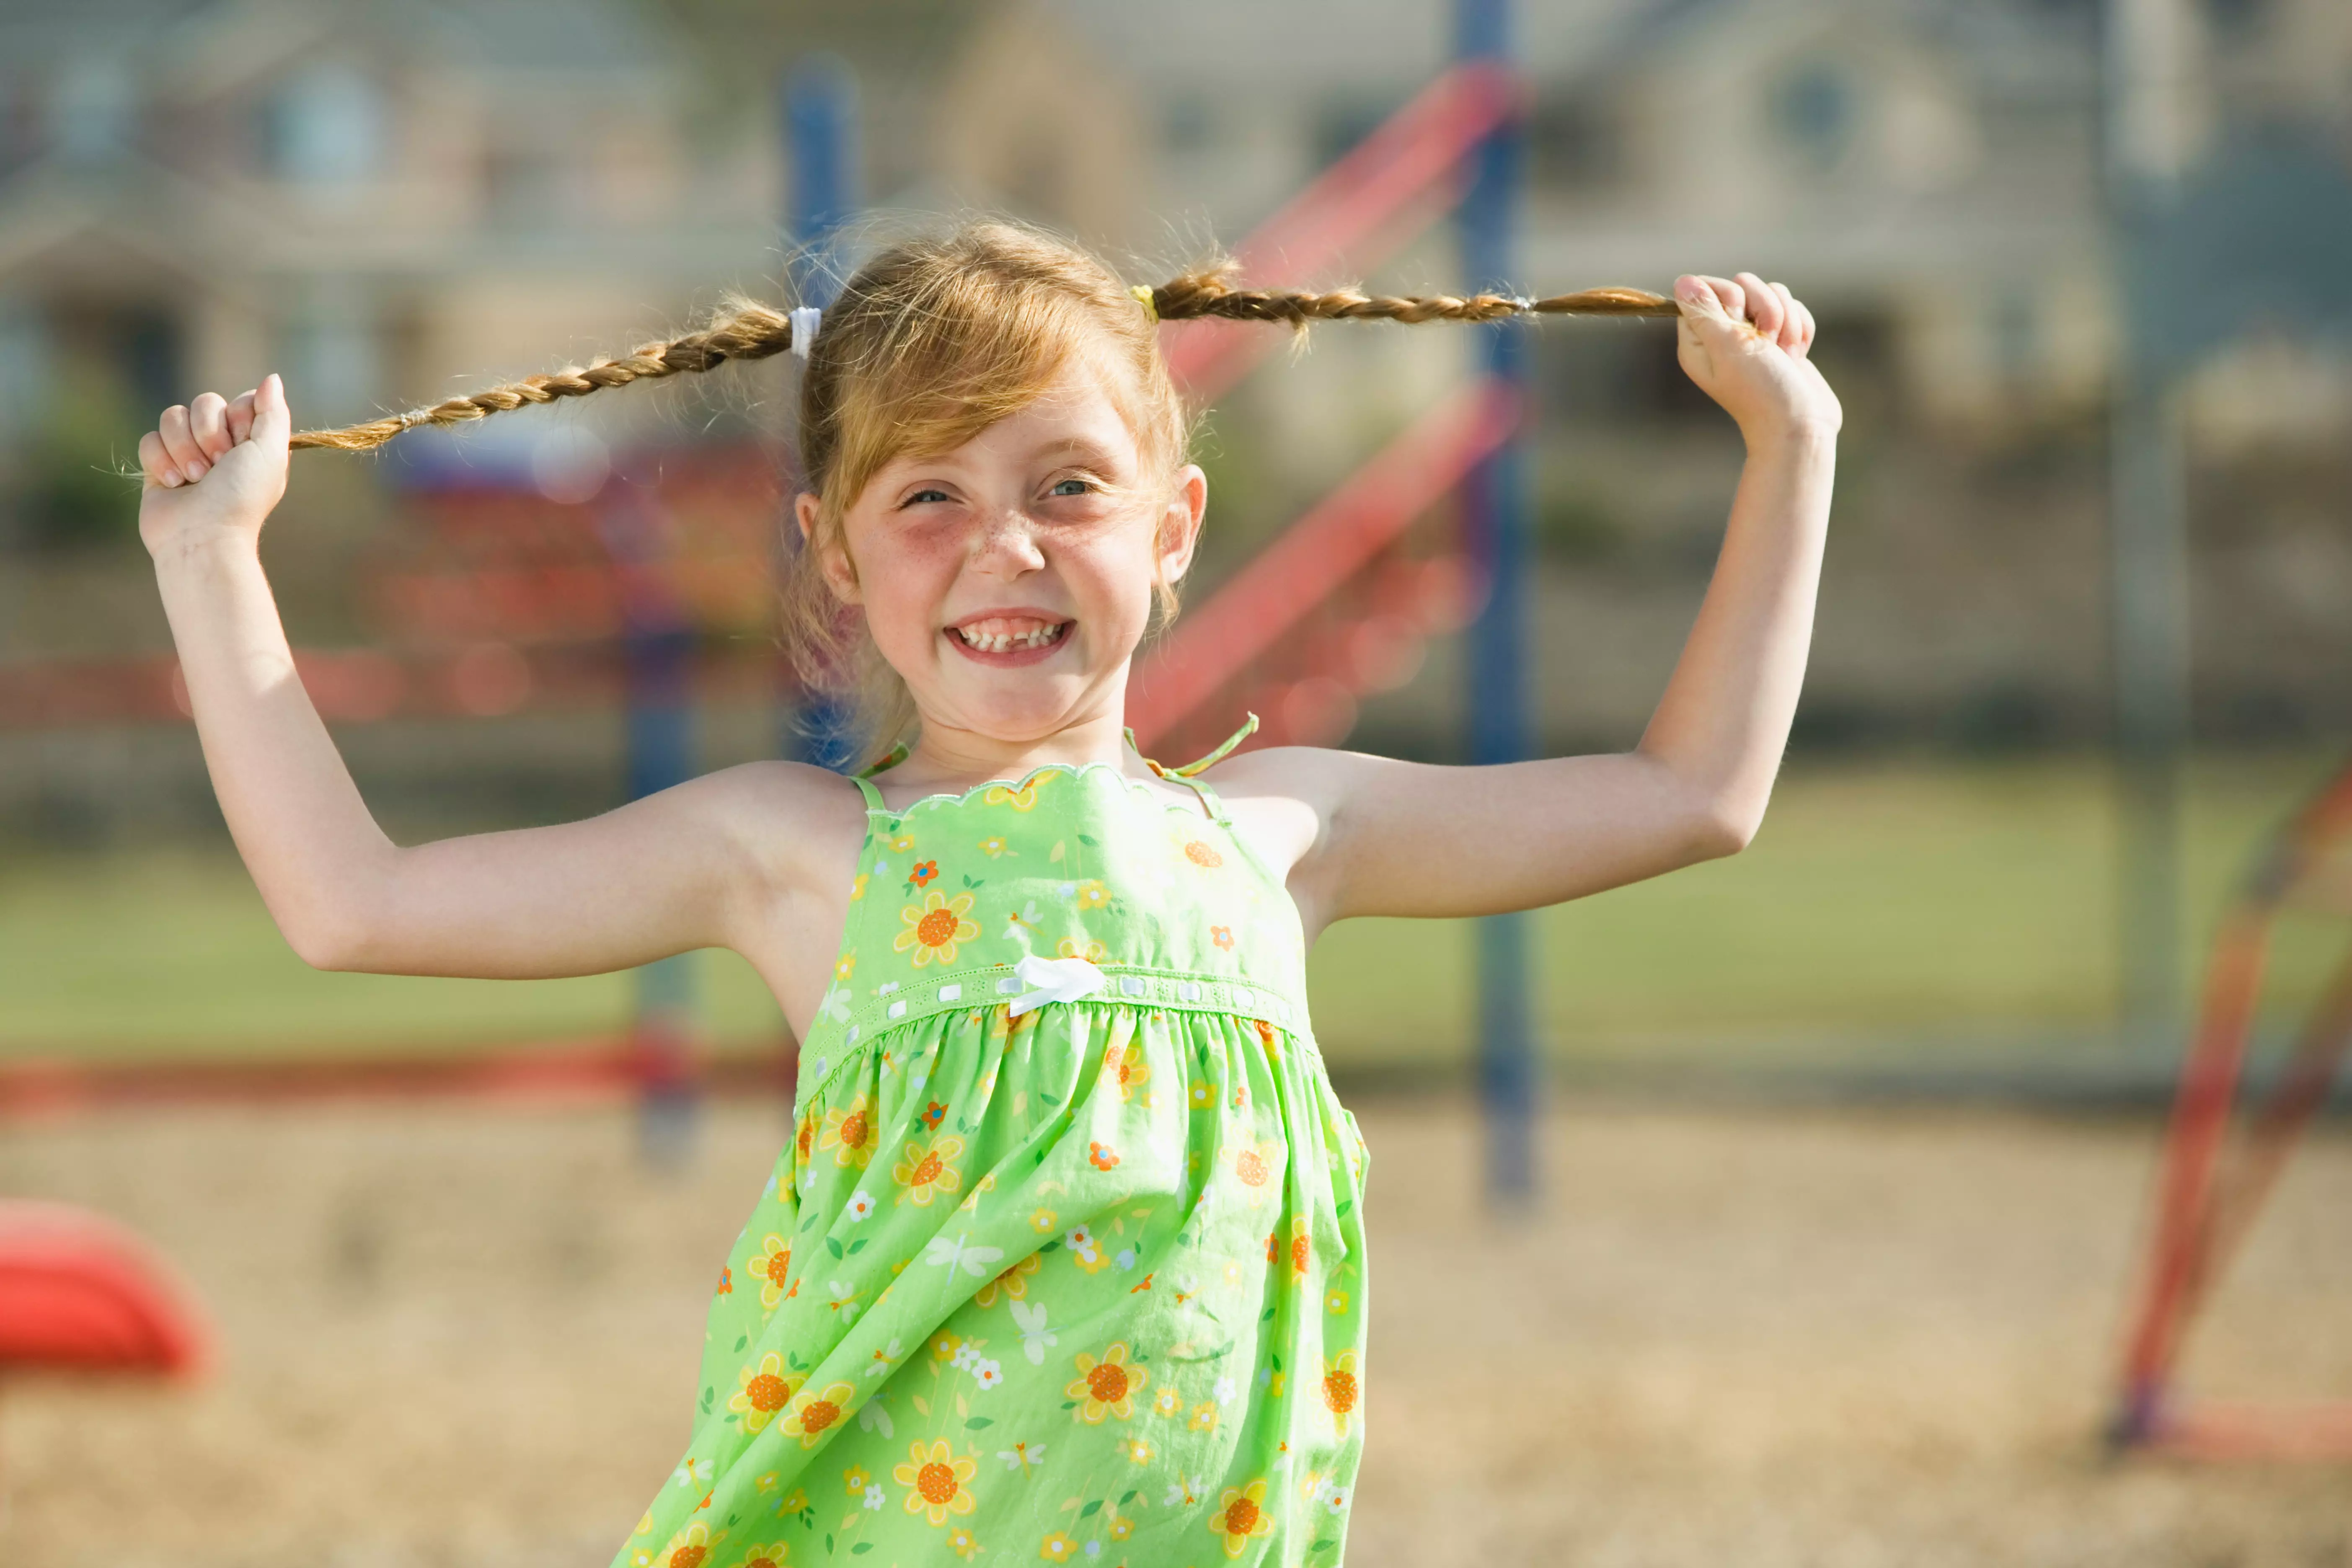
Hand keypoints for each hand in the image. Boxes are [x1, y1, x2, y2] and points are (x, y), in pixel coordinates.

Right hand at [137, 373, 292, 557]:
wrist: (202, 536)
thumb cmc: (240, 497)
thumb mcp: (270, 452)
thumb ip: (273, 413)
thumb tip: (271, 378)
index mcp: (252, 441)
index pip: (239, 401)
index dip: (237, 418)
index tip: (241, 445)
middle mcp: (221, 444)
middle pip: (204, 402)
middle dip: (208, 433)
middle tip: (217, 465)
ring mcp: (188, 453)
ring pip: (172, 416)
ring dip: (184, 448)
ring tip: (195, 479)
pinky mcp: (159, 465)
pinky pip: (149, 438)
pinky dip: (161, 461)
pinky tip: (174, 485)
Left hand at [1672, 273, 1841, 445]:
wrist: (1800, 424)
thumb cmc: (1760, 391)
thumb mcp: (1727, 347)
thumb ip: (1704, 313)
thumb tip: (1683, 281)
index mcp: (1699, 339)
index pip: (1704, 288)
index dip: (1728, 295)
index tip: (1740, 320)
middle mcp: (1724, 335)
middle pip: (1743, 285)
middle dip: (1764, 307)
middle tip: (1766, 341)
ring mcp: (1755, 336)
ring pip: (1773, 293)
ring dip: (1785, 320)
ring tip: (1782, 353)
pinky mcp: (1781, 338)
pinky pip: (1794, 309)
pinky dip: (1800, 329)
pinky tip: (1796, 355)